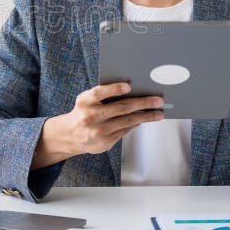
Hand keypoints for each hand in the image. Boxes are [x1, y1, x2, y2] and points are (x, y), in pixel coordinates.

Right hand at [31, 83, 163, 169]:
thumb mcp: (86, 100)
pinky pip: (125, 130)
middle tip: (158, 100)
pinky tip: (144, 119)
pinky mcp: (106, 142)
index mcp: (85, 102)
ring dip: (146, 116)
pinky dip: (136, 123)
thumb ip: (102, 95)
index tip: (129, 86)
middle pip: (121, 108)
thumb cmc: (83, 112)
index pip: (99, 93)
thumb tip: (132, 91)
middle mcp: (91, 116)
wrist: (70, 136)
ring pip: (127, 121)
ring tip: (159, 113)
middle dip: (143, 103)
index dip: (114, 89)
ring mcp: (99, 131)